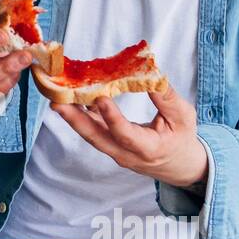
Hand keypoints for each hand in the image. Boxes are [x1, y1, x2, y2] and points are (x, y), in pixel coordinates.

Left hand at [51, 84, 207, 188]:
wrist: (179, 166)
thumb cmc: (182, 139)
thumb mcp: (183, 117)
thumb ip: (166, 97)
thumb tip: (150, 72)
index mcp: (148, 149)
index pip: (125, 135)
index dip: (112, 118)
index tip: (101, 98)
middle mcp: (126, 153)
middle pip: (96, 137)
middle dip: (74, 119)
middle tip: (57, 101)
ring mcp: (115, 150)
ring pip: (89, 133)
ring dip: (71, 115)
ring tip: (55, 96)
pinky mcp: (109, 143)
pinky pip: (92, 128)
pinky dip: (80, 112)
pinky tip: (69, 95)